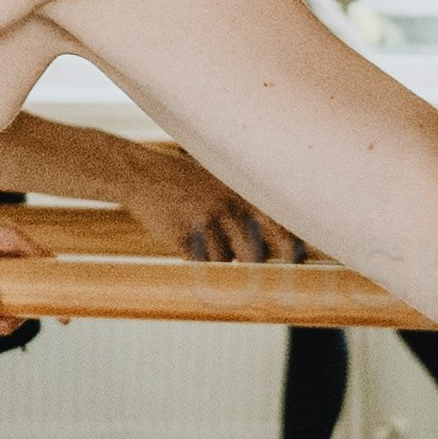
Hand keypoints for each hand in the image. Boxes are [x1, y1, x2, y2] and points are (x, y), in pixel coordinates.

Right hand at [116, 141, 304, 264]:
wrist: (140, 174)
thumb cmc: (182, 181)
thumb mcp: (217, 182)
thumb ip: (243, 205)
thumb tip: (270, 244)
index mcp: (241, 193)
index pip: (278, 226)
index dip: (291, 249)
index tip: (297, 263)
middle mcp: (228, 207)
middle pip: (254, 254)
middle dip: (247, 260)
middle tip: (236, 253)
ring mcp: (206, 222)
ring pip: (223, 261)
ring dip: (214, 257)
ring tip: (199, 233)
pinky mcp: (184, 237)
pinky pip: (200, 264)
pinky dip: (194, 259)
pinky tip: (183, 238)